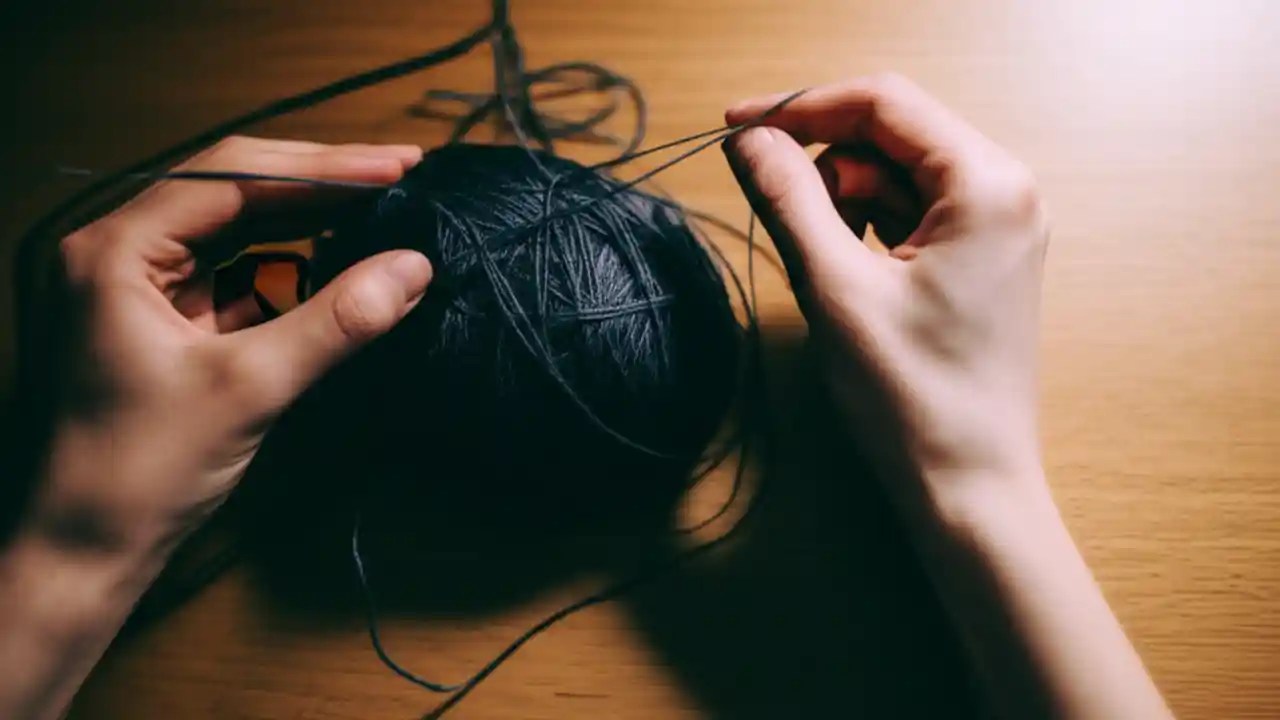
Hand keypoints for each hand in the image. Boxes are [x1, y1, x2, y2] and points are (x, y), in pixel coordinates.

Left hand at [36, 137, 432, 554]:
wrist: (80, 553)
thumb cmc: (138, 473)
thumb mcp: (250, 388)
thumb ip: (336, 321)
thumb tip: (414, 267)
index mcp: (115, 250)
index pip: (232, 176)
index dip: (324, 168)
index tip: (398, 168)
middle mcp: (116, 251)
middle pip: (231, 188)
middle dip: (318, 183)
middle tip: (400, 173)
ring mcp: (134, 285)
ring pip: (233, 228)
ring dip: (304, 221)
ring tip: (378, 208)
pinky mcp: (156, 320)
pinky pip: (228, 272)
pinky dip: (283, 267)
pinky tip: (333, 263)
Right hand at [723, 74, 1048, 507]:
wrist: (967, 486)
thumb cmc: (914, 400)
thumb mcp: (835, 288)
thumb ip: (789, 199)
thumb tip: (750, 138)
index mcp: (988, 184)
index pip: (883, 102)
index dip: (801, 105)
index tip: (736, 126)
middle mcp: (1005, 190)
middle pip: (890, 132)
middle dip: (822, 161)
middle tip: (772, 208)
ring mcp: (996, 224)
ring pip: (892, 172)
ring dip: (840, 200)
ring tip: (826, 270)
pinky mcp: (978, 255)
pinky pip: (907, 211)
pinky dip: (863, 227)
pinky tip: (848, 274)